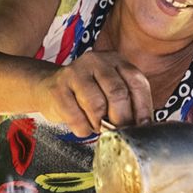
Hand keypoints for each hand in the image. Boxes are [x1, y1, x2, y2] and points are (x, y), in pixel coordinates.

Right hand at [31, 51, 152, 136]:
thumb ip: (128, 101)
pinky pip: (76, 117)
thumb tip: (146, 126)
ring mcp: (74, 73)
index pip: (137, 83)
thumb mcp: (109, 89)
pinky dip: (83, 129)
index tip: (141, 127)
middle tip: (119, 131)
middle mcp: (95, 61)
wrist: (46, 87)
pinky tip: (82, 125)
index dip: (142, 108)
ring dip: (99, 125)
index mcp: (115, 60)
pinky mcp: (57, 89)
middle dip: (121, 119)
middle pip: (117, 94)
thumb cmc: (84, 93)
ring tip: (97, 126)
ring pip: (97, 106)